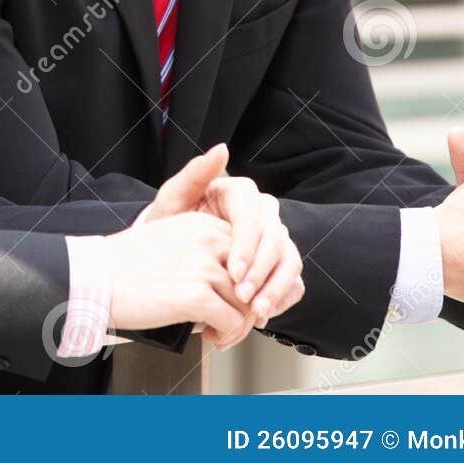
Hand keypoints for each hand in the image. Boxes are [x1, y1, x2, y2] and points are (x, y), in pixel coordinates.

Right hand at [103, 211, 256, 348]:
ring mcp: (202, 267)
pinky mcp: (195, 296)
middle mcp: (207, 240)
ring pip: (247, 303)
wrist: (96, 279)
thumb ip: (206, 250)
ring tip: (220, 332)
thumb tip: (237, 280)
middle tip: (233, 320)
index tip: (237, 298)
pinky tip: (211, 336)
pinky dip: (226, 335)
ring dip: (237, 325)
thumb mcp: (171, 239)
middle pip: (254, 277)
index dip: (248, 281)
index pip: (249, 252)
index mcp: (202, 223)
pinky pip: (231, 321)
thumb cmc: (127, 265)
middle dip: (249, 305)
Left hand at [139, 144, 304, 344]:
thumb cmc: (170, 224)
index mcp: (240, 193)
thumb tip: (222, 149)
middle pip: (276, 240)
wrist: (171, 253)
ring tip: (256, 312)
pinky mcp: (278, 263)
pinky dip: (282, 298)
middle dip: (261, 272)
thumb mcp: (173, 199)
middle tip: (243, 298)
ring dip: (276, 288)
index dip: (248, 246)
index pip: (254, 216)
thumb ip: (194, 174)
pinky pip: (293, 280)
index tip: (234, 274)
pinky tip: (264, 314)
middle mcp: (262, 213)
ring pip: (290, 261)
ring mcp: (273, 239)